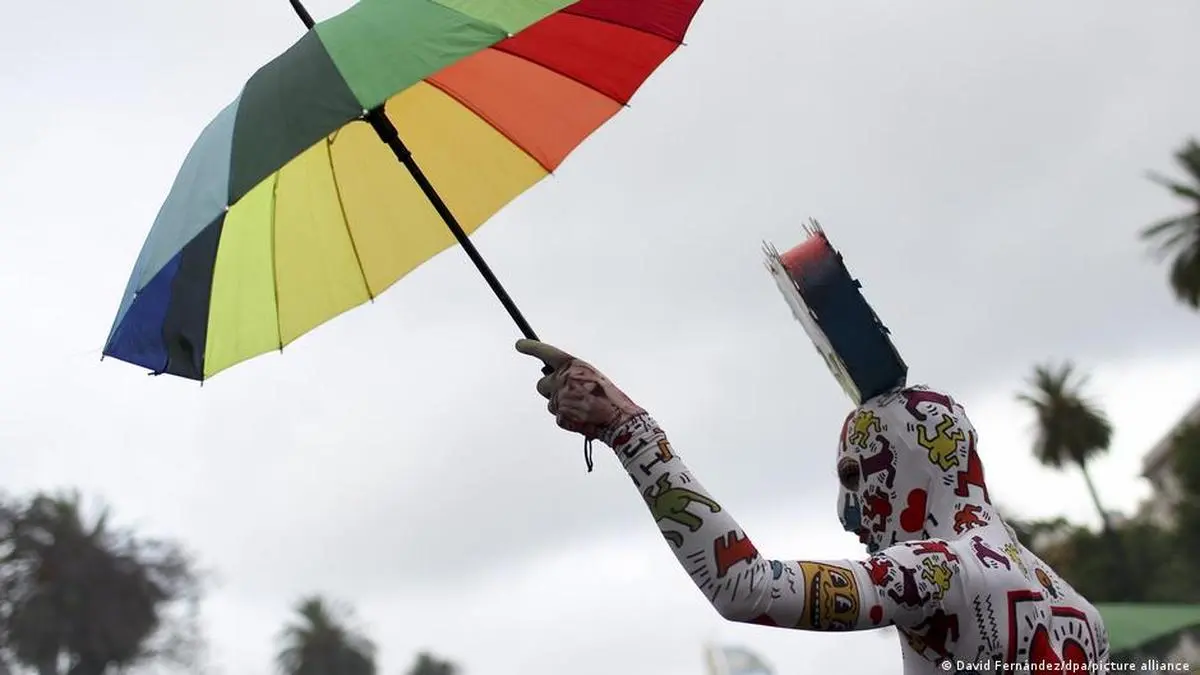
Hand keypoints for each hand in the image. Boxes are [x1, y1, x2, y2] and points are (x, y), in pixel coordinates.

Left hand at [515, 340, 643, 440]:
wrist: (618, 418)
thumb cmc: (608, 396)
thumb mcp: (591, 376)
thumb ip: (571, 375)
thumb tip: (555, 378)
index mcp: (572, 365)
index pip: (546, 352)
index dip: (531, 347)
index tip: (519, 344)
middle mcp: (562, 379)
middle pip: (541, 384)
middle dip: (549, 389)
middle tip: (567, 394)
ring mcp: (560, 398)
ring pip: (551, 403)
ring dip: (562, 405)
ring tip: (582, 408)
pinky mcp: (560, 416)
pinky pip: (558, 417)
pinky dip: (568, 418)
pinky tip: (582, 417)